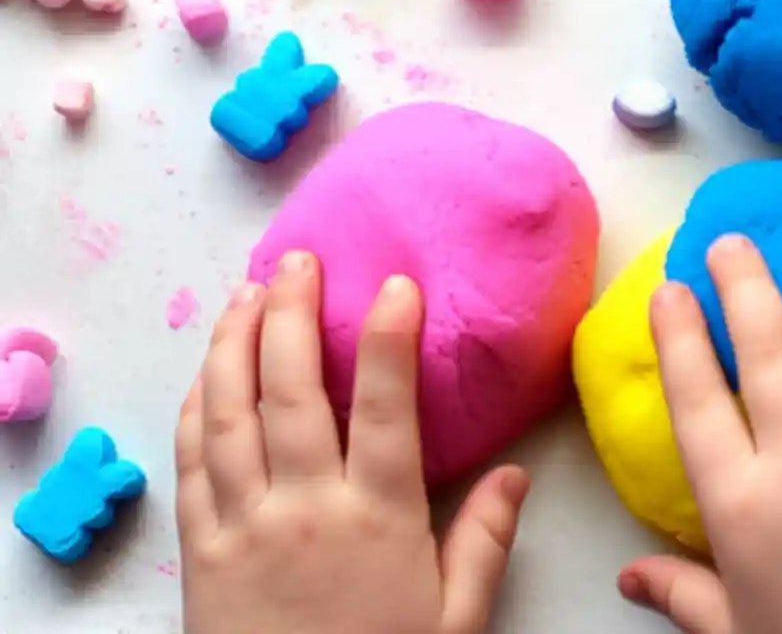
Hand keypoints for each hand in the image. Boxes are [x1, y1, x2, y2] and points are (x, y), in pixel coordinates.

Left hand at [176, 251, 528, 633]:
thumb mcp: (456, 619)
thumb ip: (484, 542)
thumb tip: (516, 474)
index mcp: (378, 519)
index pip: (384, 407)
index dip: (388, 338)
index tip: (394, 284)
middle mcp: (305, 507)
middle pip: (290, 389)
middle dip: (291, 312)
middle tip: (299, 260)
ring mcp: (244, 523)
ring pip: (228, 413)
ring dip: (234, 343)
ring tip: (246, 291)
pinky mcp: (201, 547)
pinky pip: (190, 462)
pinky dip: (195, 407)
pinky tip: (207, 374)